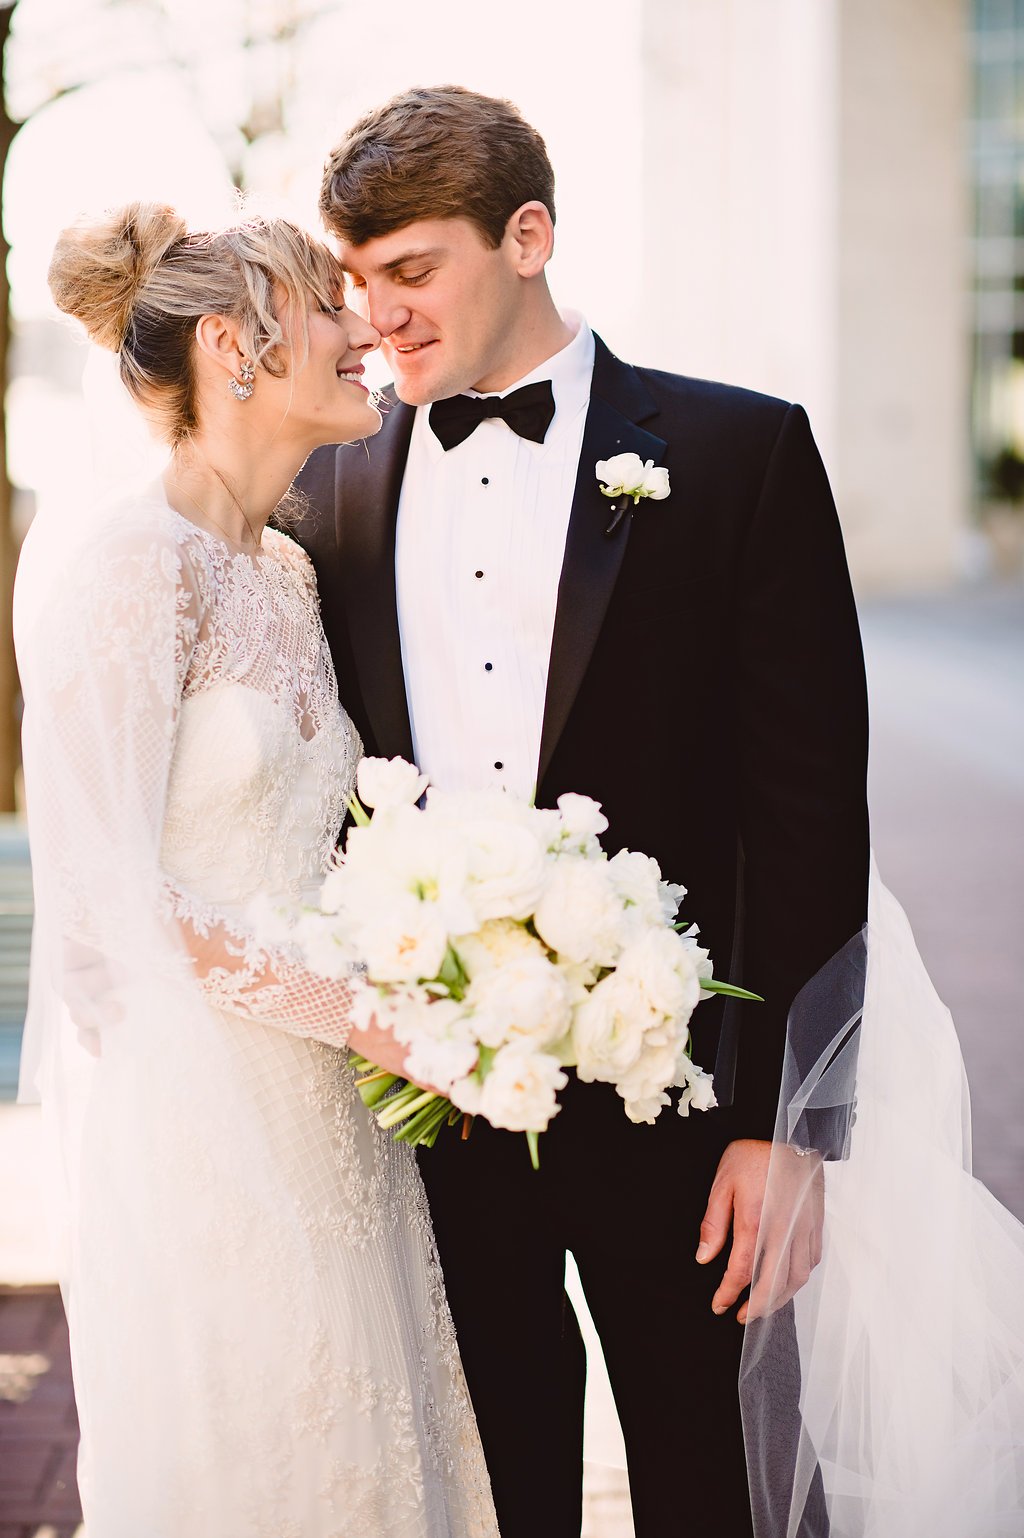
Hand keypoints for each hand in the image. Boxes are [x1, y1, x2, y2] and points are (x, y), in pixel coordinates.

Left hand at [696, 1138, 823, 1322]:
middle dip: (756, 1307)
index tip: (719, 1305)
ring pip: (797, 1278)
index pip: (740, 1270)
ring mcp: (804, 1228)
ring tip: (763, 1306)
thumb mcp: (722, 1182)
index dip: (728, 1293)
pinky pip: (812, 1261)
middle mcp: (783, 1230)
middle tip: (741, 1317)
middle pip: (773, 1284)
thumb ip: (713, 1224)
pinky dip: (799, 1277)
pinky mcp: (817, 1223)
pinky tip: (786, 1280)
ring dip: (780, 1299)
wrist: (791, 1132)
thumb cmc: (754, 1154)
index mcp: (755, 1220)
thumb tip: (704, 1258)